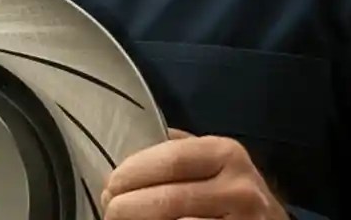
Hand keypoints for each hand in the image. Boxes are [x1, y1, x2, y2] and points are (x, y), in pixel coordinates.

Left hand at [99, 128, 285, 218]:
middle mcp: (240, 189)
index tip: (110, 184)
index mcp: (226, 154)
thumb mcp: (214, 159)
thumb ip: (177, 149)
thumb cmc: (228, 187)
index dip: (131, 174)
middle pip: (166, 200)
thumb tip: (123, 143)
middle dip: (126, 206)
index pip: (169, 160)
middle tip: (109, 208)